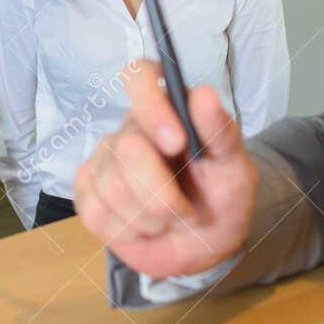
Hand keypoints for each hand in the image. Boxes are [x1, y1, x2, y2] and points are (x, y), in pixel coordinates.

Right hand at [73, 62, 258, 278]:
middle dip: (162, 194)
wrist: (204, 247)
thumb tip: (204, 93)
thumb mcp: (237, 171)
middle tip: (186, 212)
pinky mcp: (87, 193)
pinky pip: (95, 213)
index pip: (140, 76)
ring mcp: (104, 160)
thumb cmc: (220, 200)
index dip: (150, 105)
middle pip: (127, 148)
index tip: (176, 143)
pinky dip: (129, 231)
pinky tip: (144, 229)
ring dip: (150, 218)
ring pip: (112, 187)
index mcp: (167, 111)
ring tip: (168, 221)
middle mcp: (131, 130)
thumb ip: (221, 133)